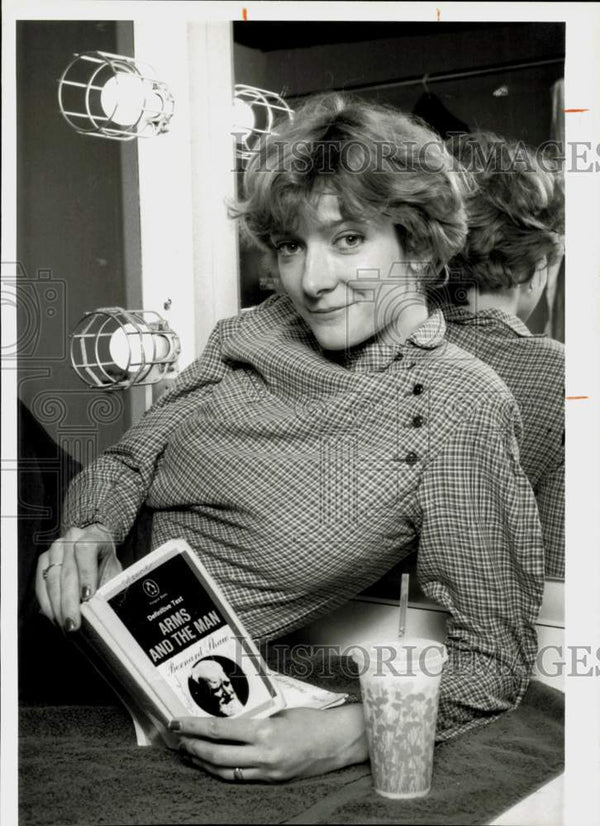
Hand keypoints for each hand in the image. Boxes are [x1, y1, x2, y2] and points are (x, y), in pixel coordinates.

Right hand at [35, 524, 120, 631]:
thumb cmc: (105, 562)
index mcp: (94, 536)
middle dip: (69, 601)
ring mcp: (55, 548)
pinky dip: (47, 601)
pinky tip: (54, 615)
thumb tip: (102, 610)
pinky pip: (41, 583)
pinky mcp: (44, 559)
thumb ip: (109, 587)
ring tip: (63, 623)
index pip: (86, 550)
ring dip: (57, 605)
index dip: (86, 573)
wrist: (95, 548)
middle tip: (73, 623)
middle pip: (67, 570)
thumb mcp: (114, 571)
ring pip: (52, 578)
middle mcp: (72, 538)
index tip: (88, 596)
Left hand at [174, 704, 368, 781]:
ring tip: (190, 753)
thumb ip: (255, 721)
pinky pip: (241, 777)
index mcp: (265, 731)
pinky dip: (223, 771)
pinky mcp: (273, 780)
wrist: (338, 741)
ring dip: (204, 762)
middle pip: (217, 755)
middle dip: (193, 747)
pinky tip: (214, 764)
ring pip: (225, 771)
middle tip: (179, 739)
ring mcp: (268, 771)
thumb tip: (229, 723)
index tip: (177, 722)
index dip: (194, 727)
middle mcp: (264, 754)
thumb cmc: (312, 720)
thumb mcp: (280, 712)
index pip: (220, 730)